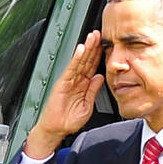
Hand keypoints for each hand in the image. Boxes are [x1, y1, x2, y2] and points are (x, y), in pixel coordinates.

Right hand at [24, 31, 105, 157]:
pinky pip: (70, 68)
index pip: (93, 67)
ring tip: (93, 37)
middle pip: (87, 60)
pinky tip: (81, 50)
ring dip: (86, 48)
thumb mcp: (87, 106)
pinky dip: (75, 59)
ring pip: (80, 61)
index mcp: (84, 85)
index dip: (100, 56)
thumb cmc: (68, 121)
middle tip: (100, 34)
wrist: (56, 129)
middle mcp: (76, 81)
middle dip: (94, 47)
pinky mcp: (62, 83)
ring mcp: (69, 81)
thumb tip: (100, 77)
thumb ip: (93, 91)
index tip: (107, 45)